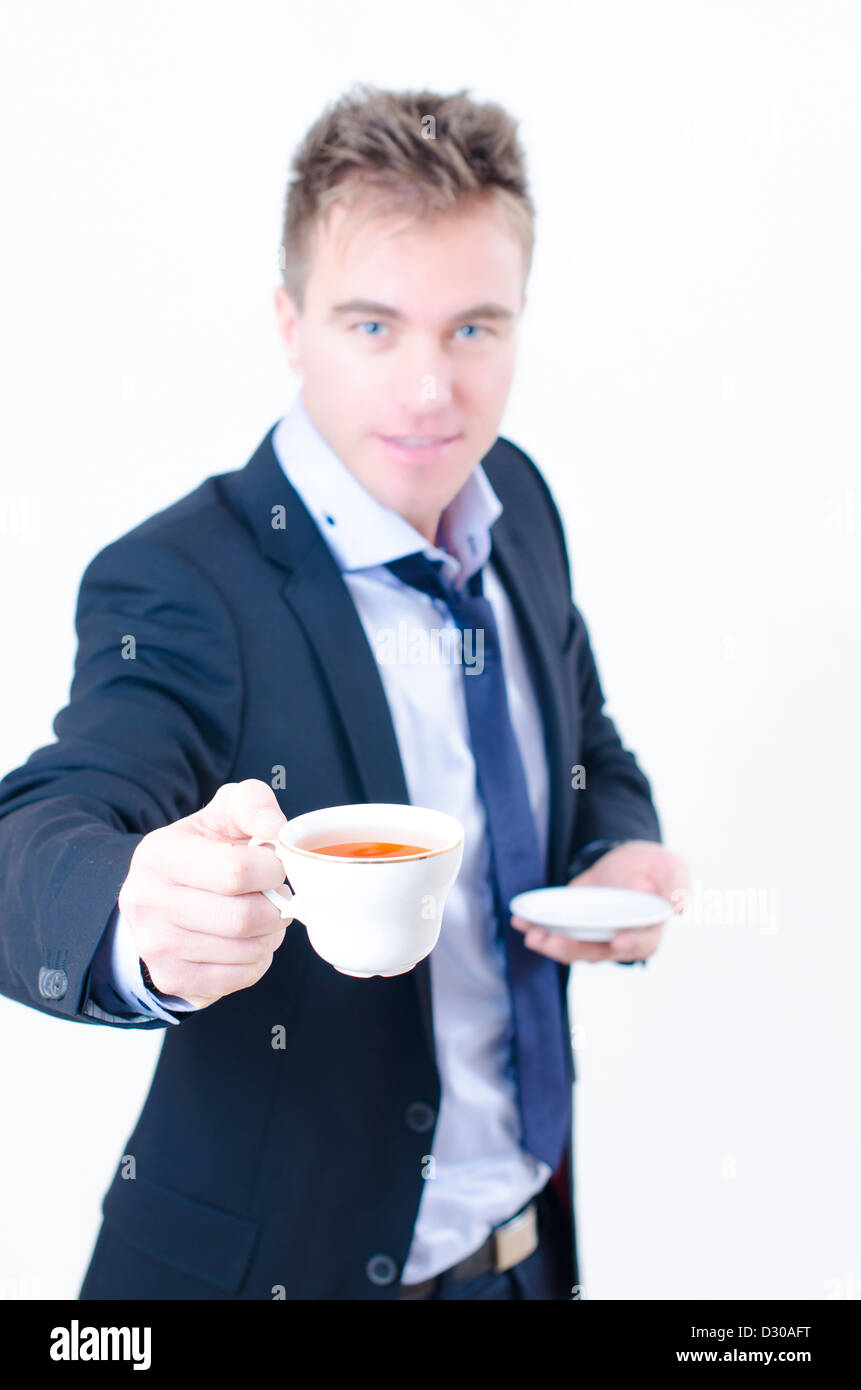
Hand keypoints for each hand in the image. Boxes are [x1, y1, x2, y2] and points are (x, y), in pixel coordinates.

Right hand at [118, 779, 292, 1007]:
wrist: (165, 893)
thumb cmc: (205, 848)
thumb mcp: (224, 811)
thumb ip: (253, 804)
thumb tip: (275, 829)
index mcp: (159, 854)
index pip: (235, 871)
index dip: (272, 870)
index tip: (274, 866)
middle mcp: (148, 902)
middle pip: (242, 918)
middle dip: (276, 907)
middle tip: (277, 896)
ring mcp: (155, 946)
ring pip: (246, 950)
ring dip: (271, 934)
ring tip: (263, 916)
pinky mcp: (171, 978)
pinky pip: (240, 978)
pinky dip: (259, 960)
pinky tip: (249, 940)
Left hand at [510, 840, 688, 965]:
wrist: (628, 860)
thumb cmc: (655, 867)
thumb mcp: (671, 868)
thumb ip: (676, 885)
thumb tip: (679, 906)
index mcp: (649, 930)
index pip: (640, 943)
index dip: (629, 944)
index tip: (616, 942)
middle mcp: (620, 940)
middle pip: (598, 951)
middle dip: (573, 949)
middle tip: (551, 941)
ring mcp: (595, 936)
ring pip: (573, 948)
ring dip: (551, 944)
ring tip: (532, 935)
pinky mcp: (575, 927)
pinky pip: (557, 933)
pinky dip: (538, 929)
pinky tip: (521, 922)